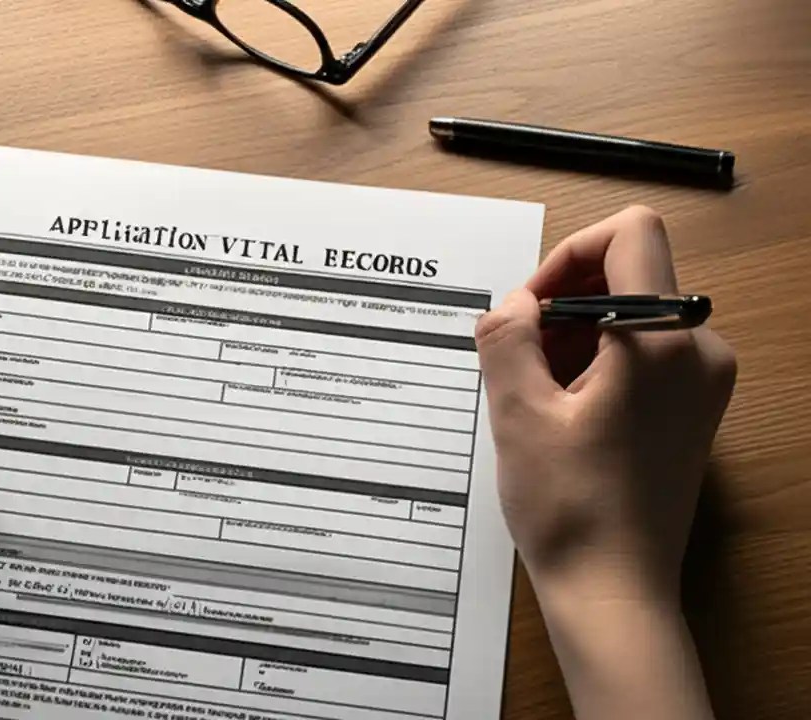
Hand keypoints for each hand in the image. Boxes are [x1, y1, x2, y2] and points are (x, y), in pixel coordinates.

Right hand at [477, 207, 734, 718]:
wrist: (613, 590)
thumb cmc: (571, 509)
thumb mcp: (517, 412)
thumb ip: (507, 337)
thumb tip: (510, 305)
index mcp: (662, 341)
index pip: (630, 234)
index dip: (568, 254)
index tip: (530, 306)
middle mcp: (699, 350)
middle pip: (629, 273)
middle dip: (563, 301)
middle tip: (517, 353)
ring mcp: (702, 381)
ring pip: (631, 314)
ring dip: (573, 335)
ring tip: (533, 391)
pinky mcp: (693, 407)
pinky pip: (642, 352)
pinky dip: (595, 362)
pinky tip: (559, 409)